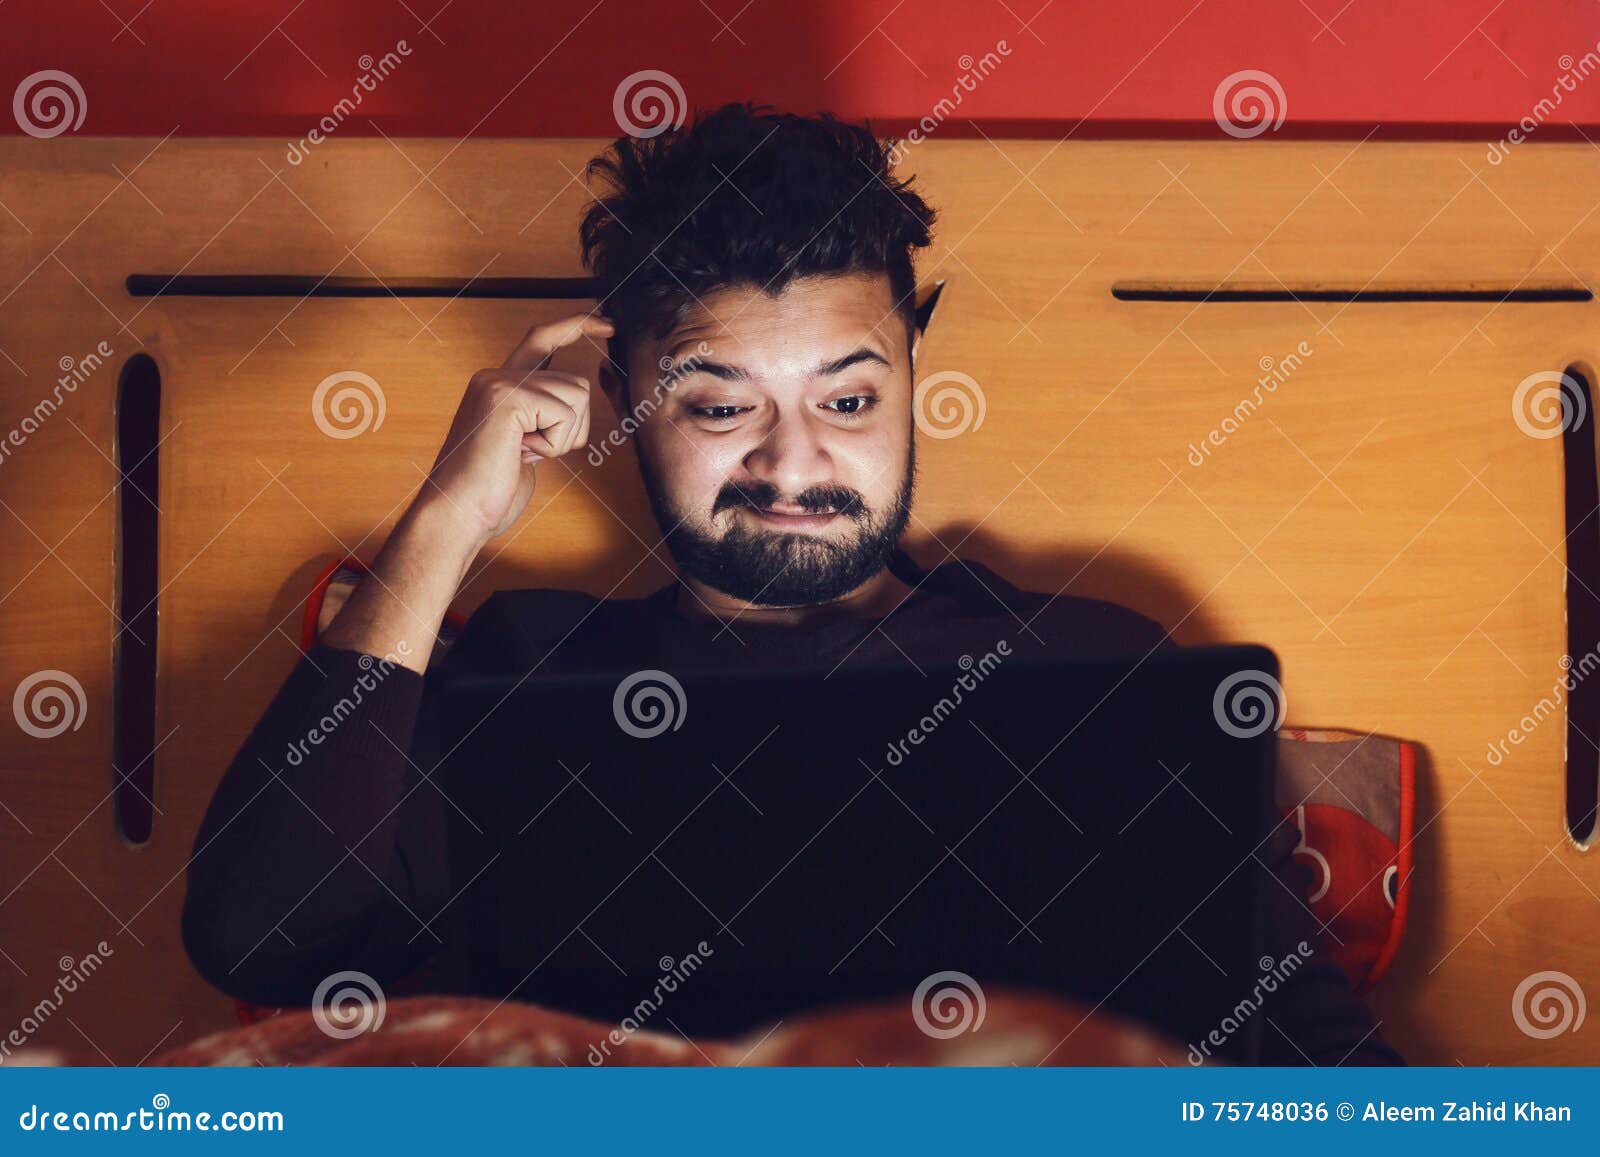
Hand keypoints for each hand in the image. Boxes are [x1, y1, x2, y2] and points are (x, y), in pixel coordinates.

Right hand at [421, 312, 613, 547]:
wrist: (457, 514)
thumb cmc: (489, 492)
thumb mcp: (525, 446)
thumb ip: (543, 416)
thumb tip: (578, 401)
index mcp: (499, 385)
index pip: (542, 339)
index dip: (576, 326)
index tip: (608, 324)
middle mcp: (496, 375)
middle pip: (577, 383)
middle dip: (572, 428)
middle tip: (531, 453)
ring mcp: (499, 382)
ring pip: (577, 395)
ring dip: (562, 437)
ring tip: (522, 454)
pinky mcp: (507, 397)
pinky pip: (565, 414)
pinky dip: (554, 445)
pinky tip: (520, 455)